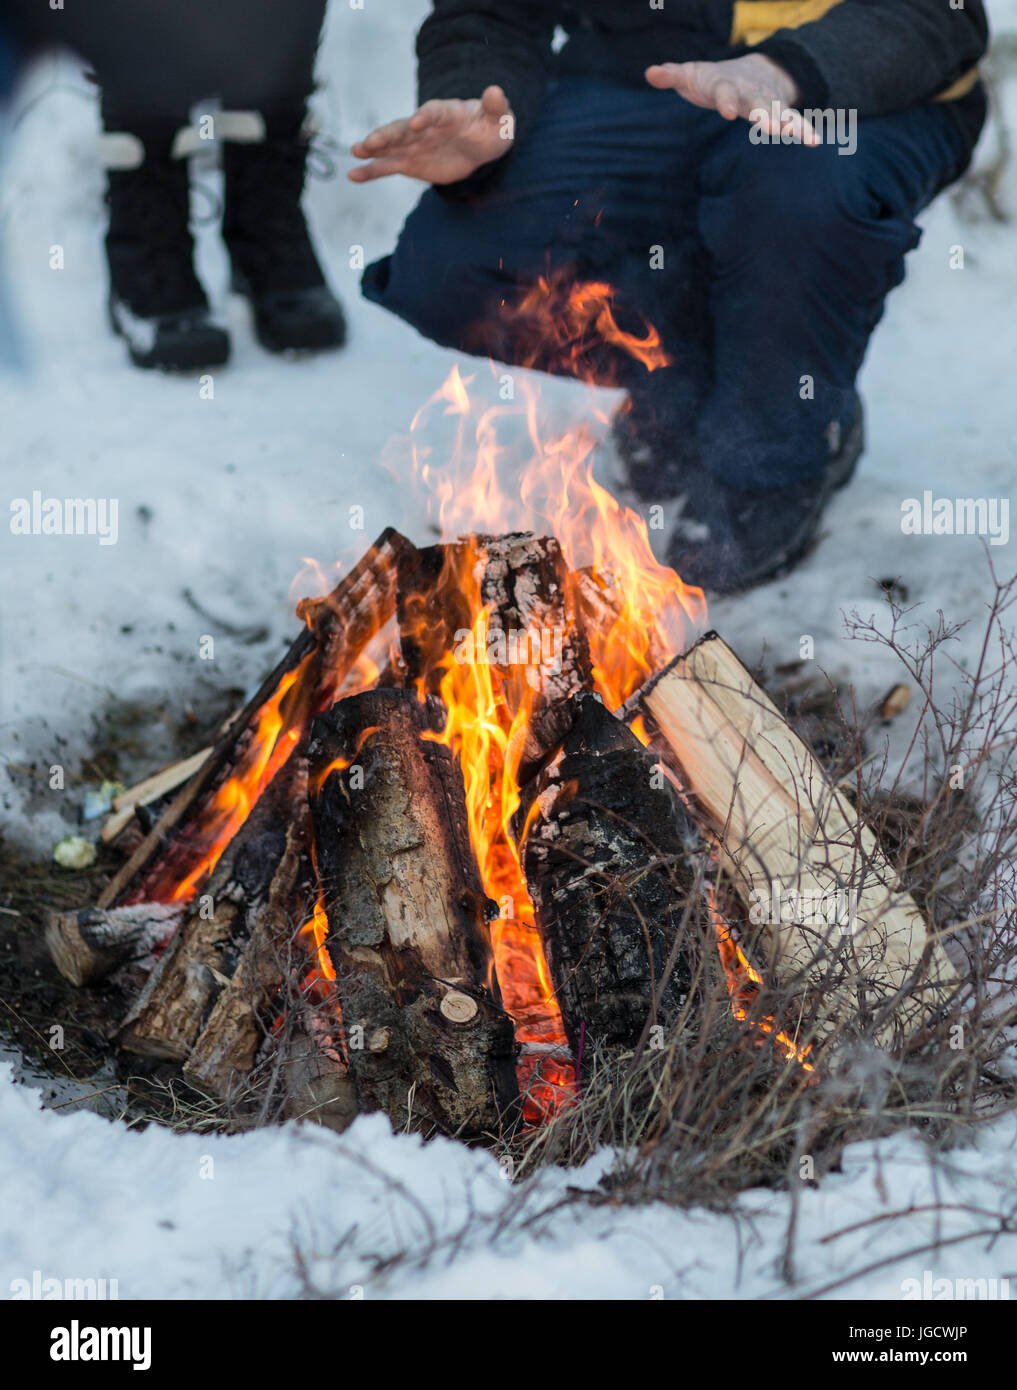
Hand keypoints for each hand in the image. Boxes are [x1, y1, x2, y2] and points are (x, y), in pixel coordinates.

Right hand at [349, 85, 514, 184]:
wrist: (480, 145)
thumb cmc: (490, 129)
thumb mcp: (500, 120)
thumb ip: (497, 108)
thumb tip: (496, 92)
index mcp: (446, 113)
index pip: (433, 112)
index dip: (424, 116)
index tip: (415, 124)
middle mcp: (424, 126)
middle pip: (403, 129)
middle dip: (387, 135)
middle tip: (370, 141)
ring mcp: (414, 145)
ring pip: (390, 147)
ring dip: (373, 150)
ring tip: (355, 152)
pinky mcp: (410, 163)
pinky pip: (388, 167)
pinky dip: (371, 171)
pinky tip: (354, 175)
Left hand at [646, 54, 819, 145]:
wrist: (746, 69)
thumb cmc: (710, 78)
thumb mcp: (690, 74)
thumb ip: (672, 75)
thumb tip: (650, 73)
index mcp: (726, 84)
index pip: (725, 91)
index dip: (726, 100)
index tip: (728, 112)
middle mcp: (750, 91)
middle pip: (758, 102)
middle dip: (765, 114)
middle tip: (772, 129)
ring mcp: (766, 101)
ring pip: (780, 112)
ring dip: (790, 124)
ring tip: (803, 136)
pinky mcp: (777, 113)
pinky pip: (792, 122)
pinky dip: (803, 129)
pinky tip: (815, 141)